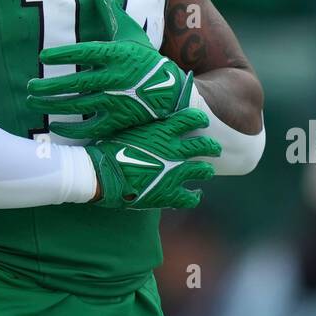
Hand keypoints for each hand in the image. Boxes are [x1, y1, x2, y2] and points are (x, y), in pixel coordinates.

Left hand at [26, 0, 193, 138]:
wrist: (172, 89)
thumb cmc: (145, 56)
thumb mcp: (130, 31)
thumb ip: (110, 10)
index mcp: (117, 54)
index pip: (85, 53)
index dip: (63, 54)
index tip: (42, 56)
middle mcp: (116, 78)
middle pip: (76, 83)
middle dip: (49, 86)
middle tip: (29, 87)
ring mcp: (117, 101)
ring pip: (79, 106)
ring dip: (52, 105)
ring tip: (32, 102)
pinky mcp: (119, 120)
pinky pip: (90, 127)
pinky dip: (71, 129)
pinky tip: (54, 125)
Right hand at [86, 108, 219, 209]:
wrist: (101, 174)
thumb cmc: (109, 149)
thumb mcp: (128, 129)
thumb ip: (146, 127)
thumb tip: (153, 122)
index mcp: (163, 130)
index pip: (192, 118)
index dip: (200, 119)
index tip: (202, 121)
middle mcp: (174, 149)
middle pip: (204, 145)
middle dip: (211, 147)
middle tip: (214, 148)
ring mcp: (175, 172)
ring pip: (203, 170)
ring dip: (206, 170)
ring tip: (206, 171)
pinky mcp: (170, 194)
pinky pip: (191, 196)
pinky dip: (195, 196)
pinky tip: (195, 195)